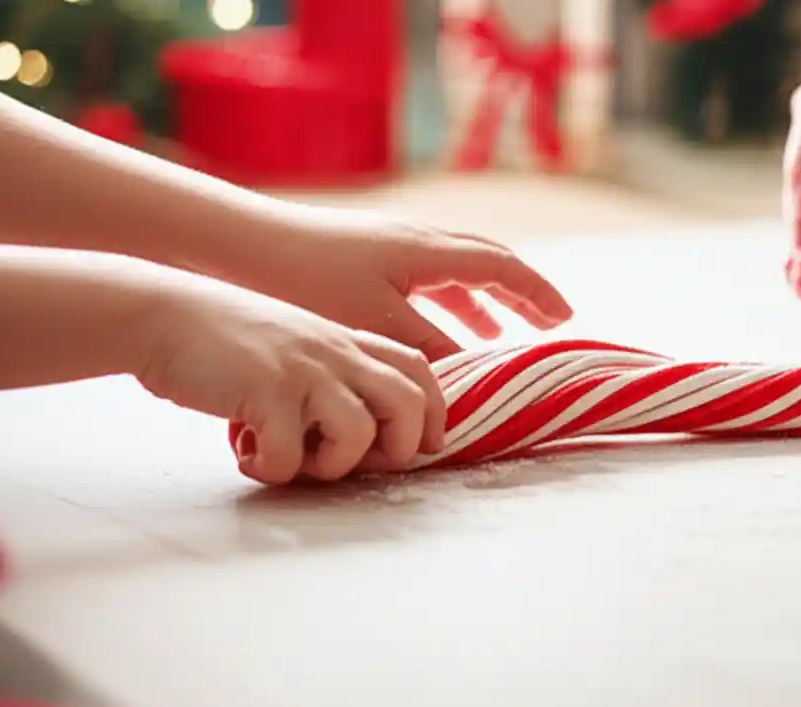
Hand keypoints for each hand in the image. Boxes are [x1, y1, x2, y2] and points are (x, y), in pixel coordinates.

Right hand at [137, 278, 444, 484]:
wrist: (162, 314)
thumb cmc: (224, 342)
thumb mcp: (293, 348)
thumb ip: (328, 379)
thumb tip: (355, 441)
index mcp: (345, 341)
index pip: (418, 369)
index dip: (434, 413)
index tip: (423, 445)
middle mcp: (334, 352)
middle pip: (409, 402)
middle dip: (399, 448)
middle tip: (358, 463)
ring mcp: (302, 369)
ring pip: (359, 433)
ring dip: (331, 465)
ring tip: (295, 459)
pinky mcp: (265, 391)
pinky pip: (290, 455)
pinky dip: (271, 469)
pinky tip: (246, 454)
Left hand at [209, 208, 573, 360]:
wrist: (237, 242)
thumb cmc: (305, 279)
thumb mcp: (375, 321)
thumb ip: (427, 346)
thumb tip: (467, 373)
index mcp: (426, 249)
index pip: (501, 267)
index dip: (537, 294)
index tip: (563, 320)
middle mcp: (414, 239)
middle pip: (485, 261)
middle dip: (517, 294)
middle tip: (542, 323)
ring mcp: (387, 244)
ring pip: (452, 271)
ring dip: (478, 302)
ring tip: (493, 335)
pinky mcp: (361, 256)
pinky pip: (423, 278)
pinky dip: (443, 304)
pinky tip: (430, 330)